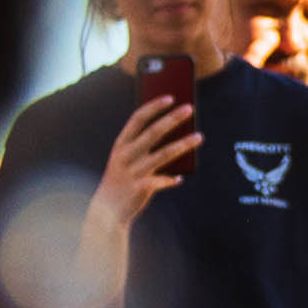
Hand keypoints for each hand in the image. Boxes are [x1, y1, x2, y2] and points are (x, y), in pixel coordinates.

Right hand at [90, 86, 199, 229]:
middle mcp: (126, 155)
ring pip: (165, 154)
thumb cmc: (121, 180)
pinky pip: (164, 180)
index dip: (154, 106)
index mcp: (121, 144)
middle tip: (190, 108)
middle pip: (154, 132)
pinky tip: (179, 178)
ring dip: (184, 144)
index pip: (138, 118)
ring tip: (200, 137)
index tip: (170, 97)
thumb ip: (143, 146)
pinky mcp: (142, 187)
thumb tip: (172, 132)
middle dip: (173, 118)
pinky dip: (172, 179)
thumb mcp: (126, 160)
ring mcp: (134, 171)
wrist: (107, 210)